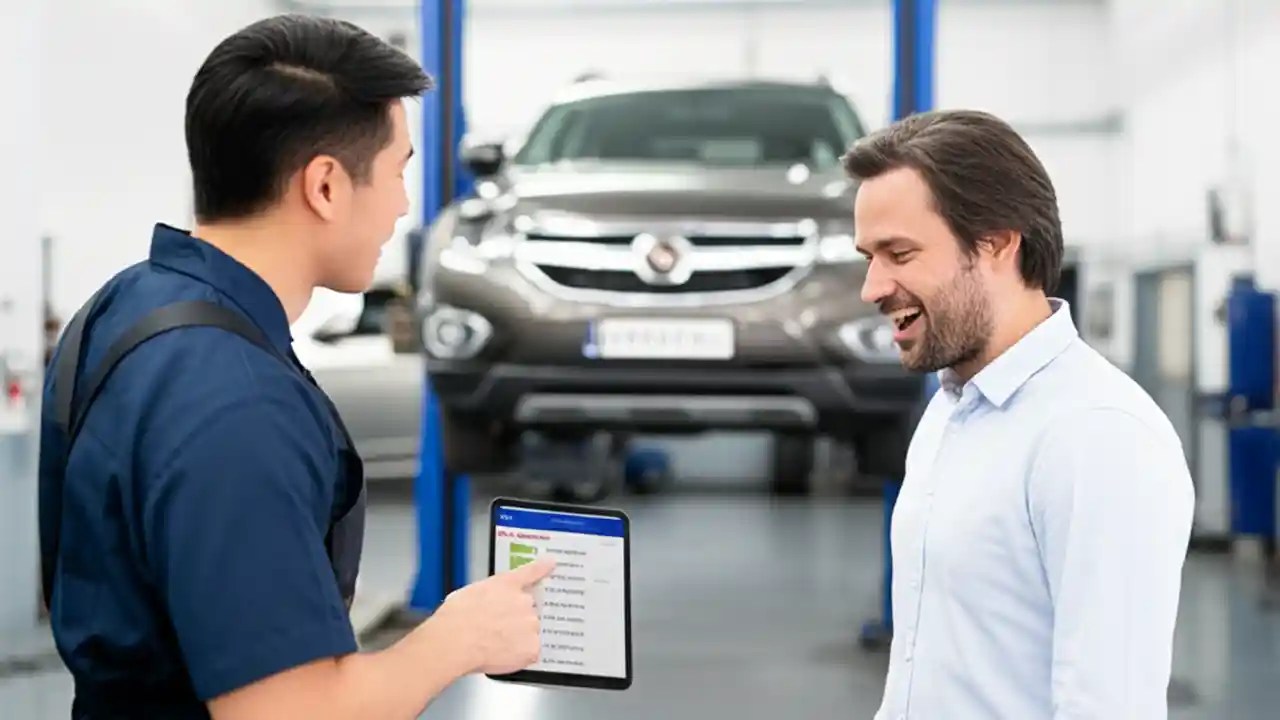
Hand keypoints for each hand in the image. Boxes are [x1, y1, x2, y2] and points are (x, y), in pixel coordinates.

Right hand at [435, 557, 556, 674]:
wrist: (456, 640)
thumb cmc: (457, 618)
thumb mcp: (470, 593)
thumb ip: (488, 594)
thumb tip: (488, 602)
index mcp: (507, 584)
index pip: (531, 572)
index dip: (543, 568)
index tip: (551, 563)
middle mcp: (523, 601)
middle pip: (528, 610)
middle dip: (516, 619)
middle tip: (495, 629)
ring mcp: (530, 624)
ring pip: (530, 632)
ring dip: (518, 638)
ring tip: (495, 644)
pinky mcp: (532, 647)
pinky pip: (530, 652)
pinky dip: (520, 656)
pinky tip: (502, 655)